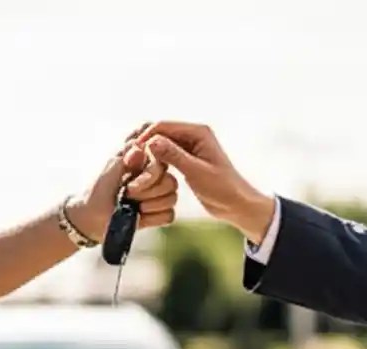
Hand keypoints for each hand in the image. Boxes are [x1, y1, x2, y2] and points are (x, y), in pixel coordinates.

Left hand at [66, 142, 179, 243]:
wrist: (93, 216)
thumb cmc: (99, 189)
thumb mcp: (110, 169)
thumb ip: (127, 157)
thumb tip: (140, 145)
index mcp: (146, 162)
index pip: (162, 165)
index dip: (149, 178)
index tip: (129, 187)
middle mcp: (156, 177)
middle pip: (171, 183)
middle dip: (148, 193)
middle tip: (129, 196)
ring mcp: (160, 196)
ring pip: (172, 198)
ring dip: (151, 206)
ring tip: (134, 207)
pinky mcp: (160, 214)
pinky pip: (169, 215)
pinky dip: (154, 218)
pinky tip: (140, 217)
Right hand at [129, 121, 276, 242]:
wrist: (236, 204)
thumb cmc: (222, 189)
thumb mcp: (196, 173)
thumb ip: (174, 156)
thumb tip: (152, 142)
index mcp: (199, 132)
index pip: (163, 126)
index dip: (146, 137)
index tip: (132, 154)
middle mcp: (193, 134)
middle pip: (160, 132)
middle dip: (145, 144)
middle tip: (130, 161)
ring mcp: (189, 146)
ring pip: (161, 143)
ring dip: (149, 153)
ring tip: (135, 168)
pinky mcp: (186, 158)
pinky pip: (165, 154)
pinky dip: (155, 161)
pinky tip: (146, 172)